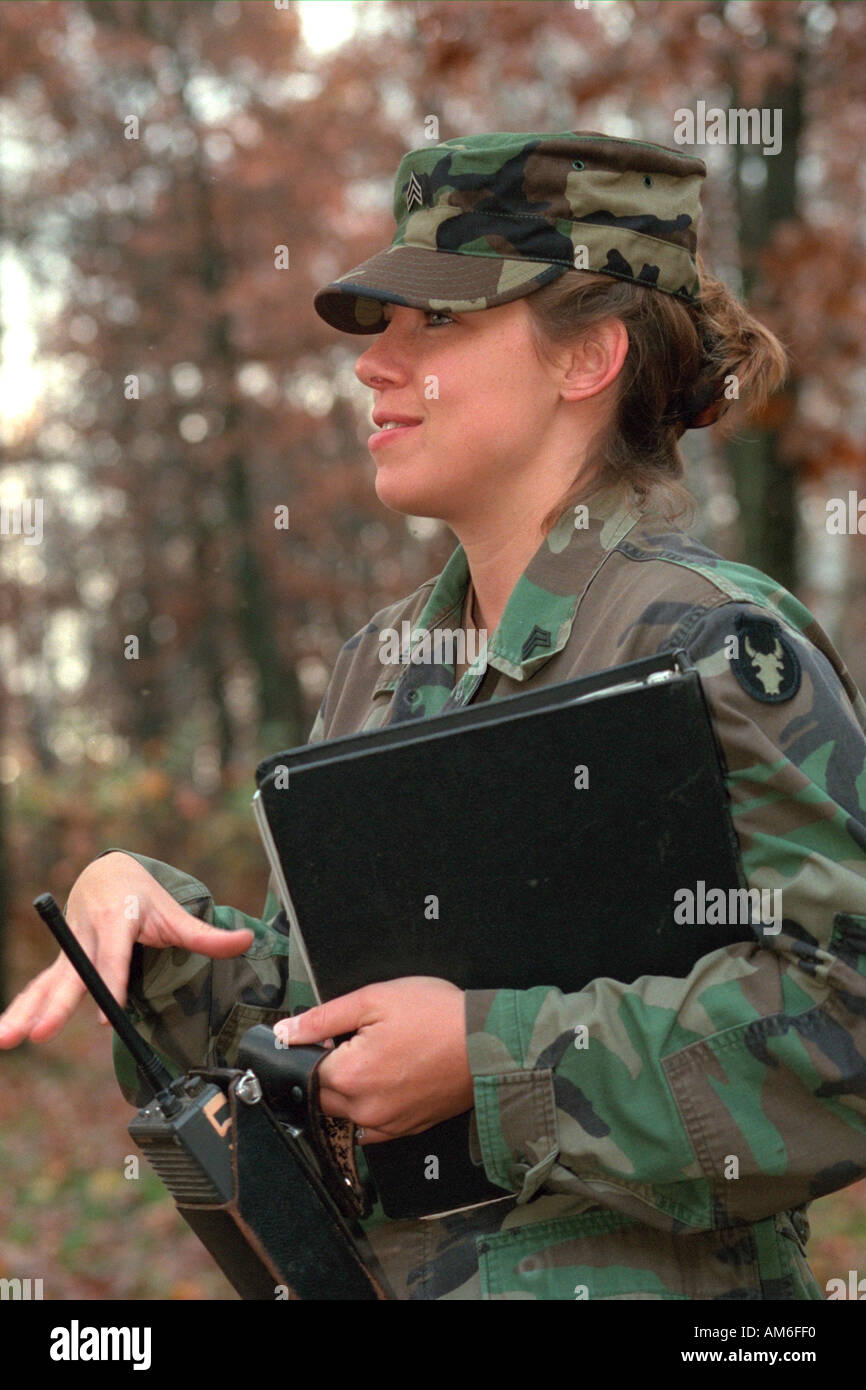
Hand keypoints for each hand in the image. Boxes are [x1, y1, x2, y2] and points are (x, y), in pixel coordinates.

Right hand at [0, 852, 253, 1047]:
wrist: (108, 872)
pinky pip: (39, 986)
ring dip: (25, 1010)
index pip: (113, 956)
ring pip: (46, 981)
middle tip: (43, 1032)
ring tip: (5, 1039)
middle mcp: (87, 932)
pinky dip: (21, 1007)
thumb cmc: (142, 895)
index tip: (104, 1015)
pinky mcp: (60, 960)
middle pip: (72, 973)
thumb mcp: (173, 911)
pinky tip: (4, 1033)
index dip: (110, 984)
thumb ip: (206, 934)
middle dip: (57, 1004)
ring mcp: (69, 947)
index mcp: (116, 918)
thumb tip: (245, 941)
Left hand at [274, 977, 472, 1143]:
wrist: (490, 1043)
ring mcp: (385, 1125)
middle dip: (330, 1069)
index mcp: (347, 1076)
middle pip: (321, 1094)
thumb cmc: (437, 1015)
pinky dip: (369, 1107)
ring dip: (349, 1089)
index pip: (305, 1068)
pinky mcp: (406, 1130)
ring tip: (381, 1057)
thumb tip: (285, 1031)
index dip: (314, 1045)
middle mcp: (362, 1110)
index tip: (334, 1031)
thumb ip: (323, 1017)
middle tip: (361, 1040)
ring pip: (345, 1112)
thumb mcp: (374, 999)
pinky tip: (389, 1081)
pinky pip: (371, 1127)